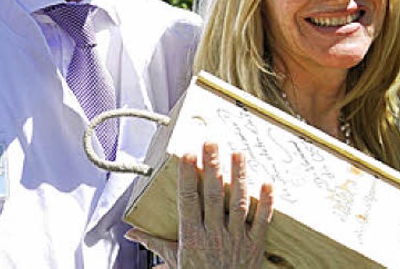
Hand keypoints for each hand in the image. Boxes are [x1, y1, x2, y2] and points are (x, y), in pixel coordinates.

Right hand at [127, 142, 273, 268]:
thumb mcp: (173, 261)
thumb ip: (155, 244)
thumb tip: (132, 232)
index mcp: (191, 237)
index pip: (187, 201)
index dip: (187, 177)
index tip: (187, 154)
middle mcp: (213, 235)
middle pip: (212, 195)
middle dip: (212, 167)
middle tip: (211, 142)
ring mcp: (236, 239)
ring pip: (237, 203)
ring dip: (239, 177)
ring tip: (238, 153)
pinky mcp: (255, 245)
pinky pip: (262, 221)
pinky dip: (266, 202)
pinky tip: (268, 182)